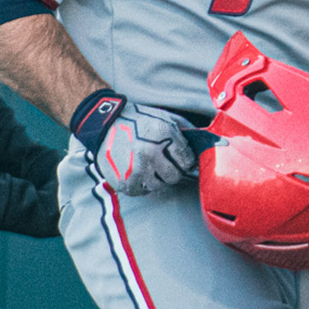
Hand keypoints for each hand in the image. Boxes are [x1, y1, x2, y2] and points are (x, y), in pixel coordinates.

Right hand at [70, 91, 200, 196]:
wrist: (104, 124)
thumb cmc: (139, 120)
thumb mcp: (165, 117)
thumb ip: (186, 131)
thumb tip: (204, 145)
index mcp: (163, 135)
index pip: (187, 161)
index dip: (186, 160)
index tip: (180, 159)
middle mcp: (150, 154)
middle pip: (175, 176)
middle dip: (173, 170)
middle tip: (164, 163)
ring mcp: (136, 169)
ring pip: (159, 186)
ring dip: (156, 178)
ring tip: (148, 165)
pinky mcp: (124, 181)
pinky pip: (142, 191)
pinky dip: (142, 184)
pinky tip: (138, 171)